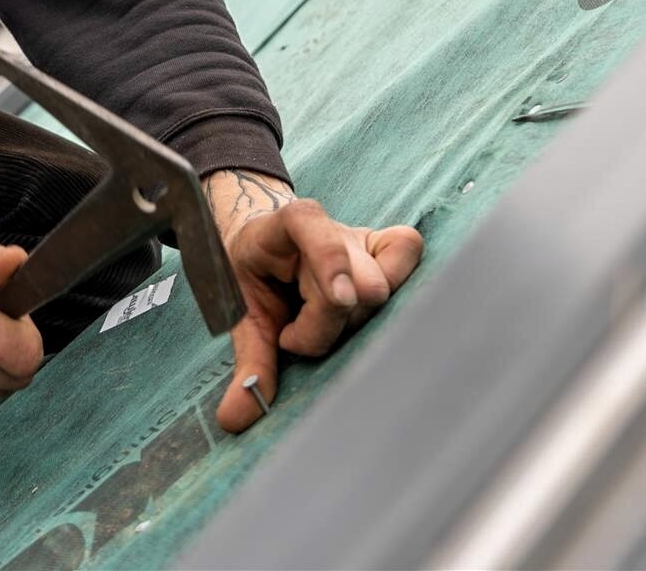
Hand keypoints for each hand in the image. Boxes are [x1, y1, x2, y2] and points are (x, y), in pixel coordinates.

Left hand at [203, 170, 423, 433]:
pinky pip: (409, 249)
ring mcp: (360, 237)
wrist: (262, 243)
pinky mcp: (384, 246)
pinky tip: (361, 310)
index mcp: (284, 227)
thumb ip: (249, 362)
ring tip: (324, 324)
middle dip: (328, 327)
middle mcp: (329, 229)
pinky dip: (397, 285)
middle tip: (293, 334)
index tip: (339, 300)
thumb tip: (235, 420)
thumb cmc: (253, 276)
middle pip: (358, 284)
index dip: (331, 260)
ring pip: (383, 287)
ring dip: (357, 321)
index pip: (310, 225)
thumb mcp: (241, 314)